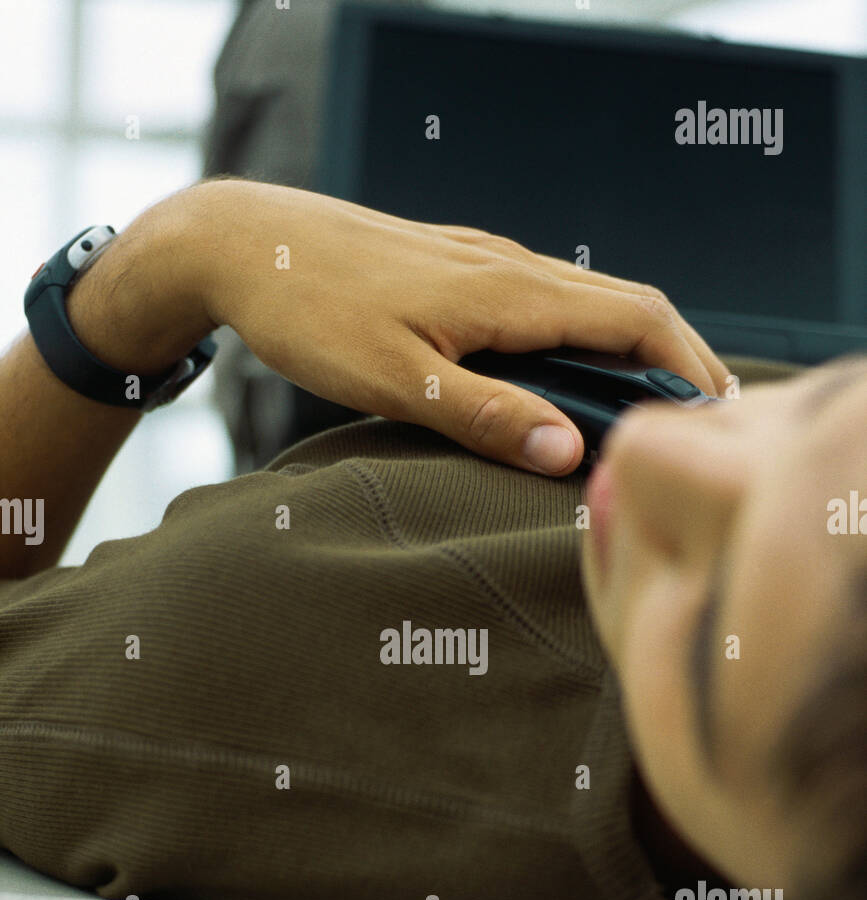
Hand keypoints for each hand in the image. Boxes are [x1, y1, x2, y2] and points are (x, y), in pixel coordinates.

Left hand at [194, 179, 729, 474]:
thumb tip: (567, 453)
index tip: (716, 419)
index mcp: (507, 293)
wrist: (246, 244)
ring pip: (587, 303)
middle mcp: (508, 268)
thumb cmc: (311, 310)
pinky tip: (564, 383)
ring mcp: (485, 265)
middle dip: (672, 363)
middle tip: (695, 427)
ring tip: (643, 414)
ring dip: (626, 354)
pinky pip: (545, 304)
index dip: (686, 367)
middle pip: (626, 306)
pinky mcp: (458, 272)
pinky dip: (579, 344)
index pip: (635, 319)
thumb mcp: (395, 379)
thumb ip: (485, 415)